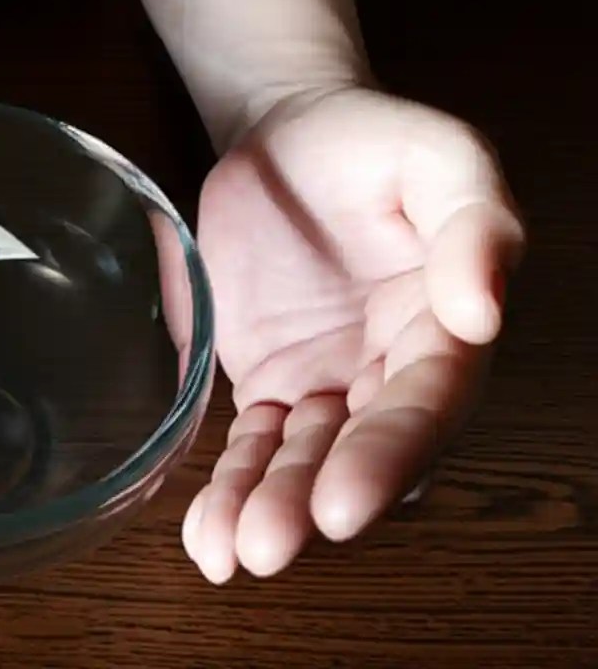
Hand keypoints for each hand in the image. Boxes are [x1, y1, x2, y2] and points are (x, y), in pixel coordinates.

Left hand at [182, 86, 524, 582]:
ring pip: (302, 461)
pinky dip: (230, 487)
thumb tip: (480, 314)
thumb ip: (474, 224)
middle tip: (270, 544)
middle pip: (364, 450)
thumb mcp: (439, 156)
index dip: (389, 455)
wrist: (285, 134)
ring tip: (226, 552)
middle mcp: (392, 370)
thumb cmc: (369, 139)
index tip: (345, 503)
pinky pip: (253, 444)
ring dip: (267, 508)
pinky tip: (205, 533)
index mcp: (446, 326)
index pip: (427, 403)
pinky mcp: (272, 383)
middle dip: (316, 500)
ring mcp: (329, 383)